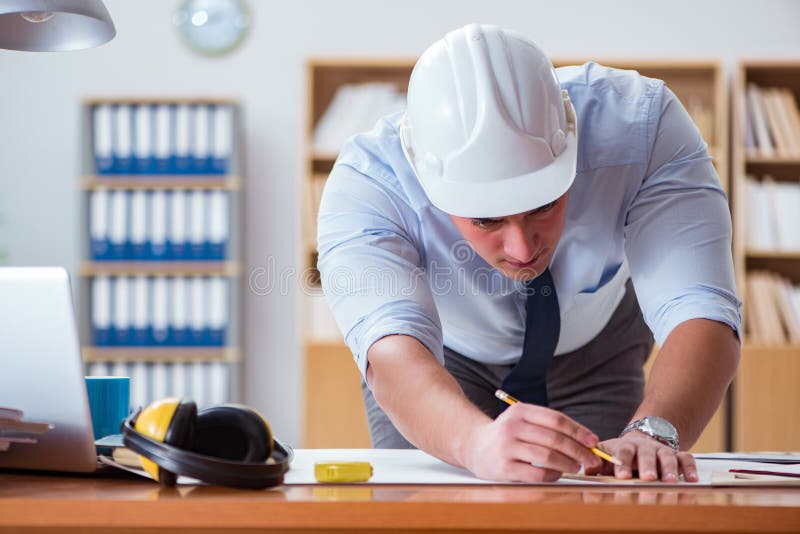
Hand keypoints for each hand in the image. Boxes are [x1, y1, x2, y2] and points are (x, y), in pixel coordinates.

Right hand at [462, 402, 601, 481]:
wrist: (474, 445)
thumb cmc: (507, 435)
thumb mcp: (522, 420)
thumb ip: (547, 426)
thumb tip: (585, 440)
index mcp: (520, 411)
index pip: (556, 419)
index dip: (578, 430)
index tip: (594, 441)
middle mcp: (512, 426)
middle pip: (554, 438)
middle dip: (579, 450)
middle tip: (592, 459)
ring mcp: (507, 447)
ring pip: (547, 456)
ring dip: (568, 463)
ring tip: (578, 467)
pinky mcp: (504, 467)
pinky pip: (536, 473)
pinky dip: (552, 475)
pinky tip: (558, 474)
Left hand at [584, 431, 698, 481]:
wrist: (641, 439)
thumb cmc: (620, 453)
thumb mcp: (606, 454)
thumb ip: (596, 463)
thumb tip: (586, 470)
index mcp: (625, 446)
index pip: (623, 451)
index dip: (622, 463)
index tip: (621, 476)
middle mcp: (645, 447)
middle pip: (647, 454)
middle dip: (647, 466)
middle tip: (647, 478)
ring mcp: (662, 450)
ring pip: (668, 457)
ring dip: (670, 469)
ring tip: (670, 481)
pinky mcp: (677, 454)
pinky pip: (686, 458)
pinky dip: (690, 468)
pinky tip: (692, 480)